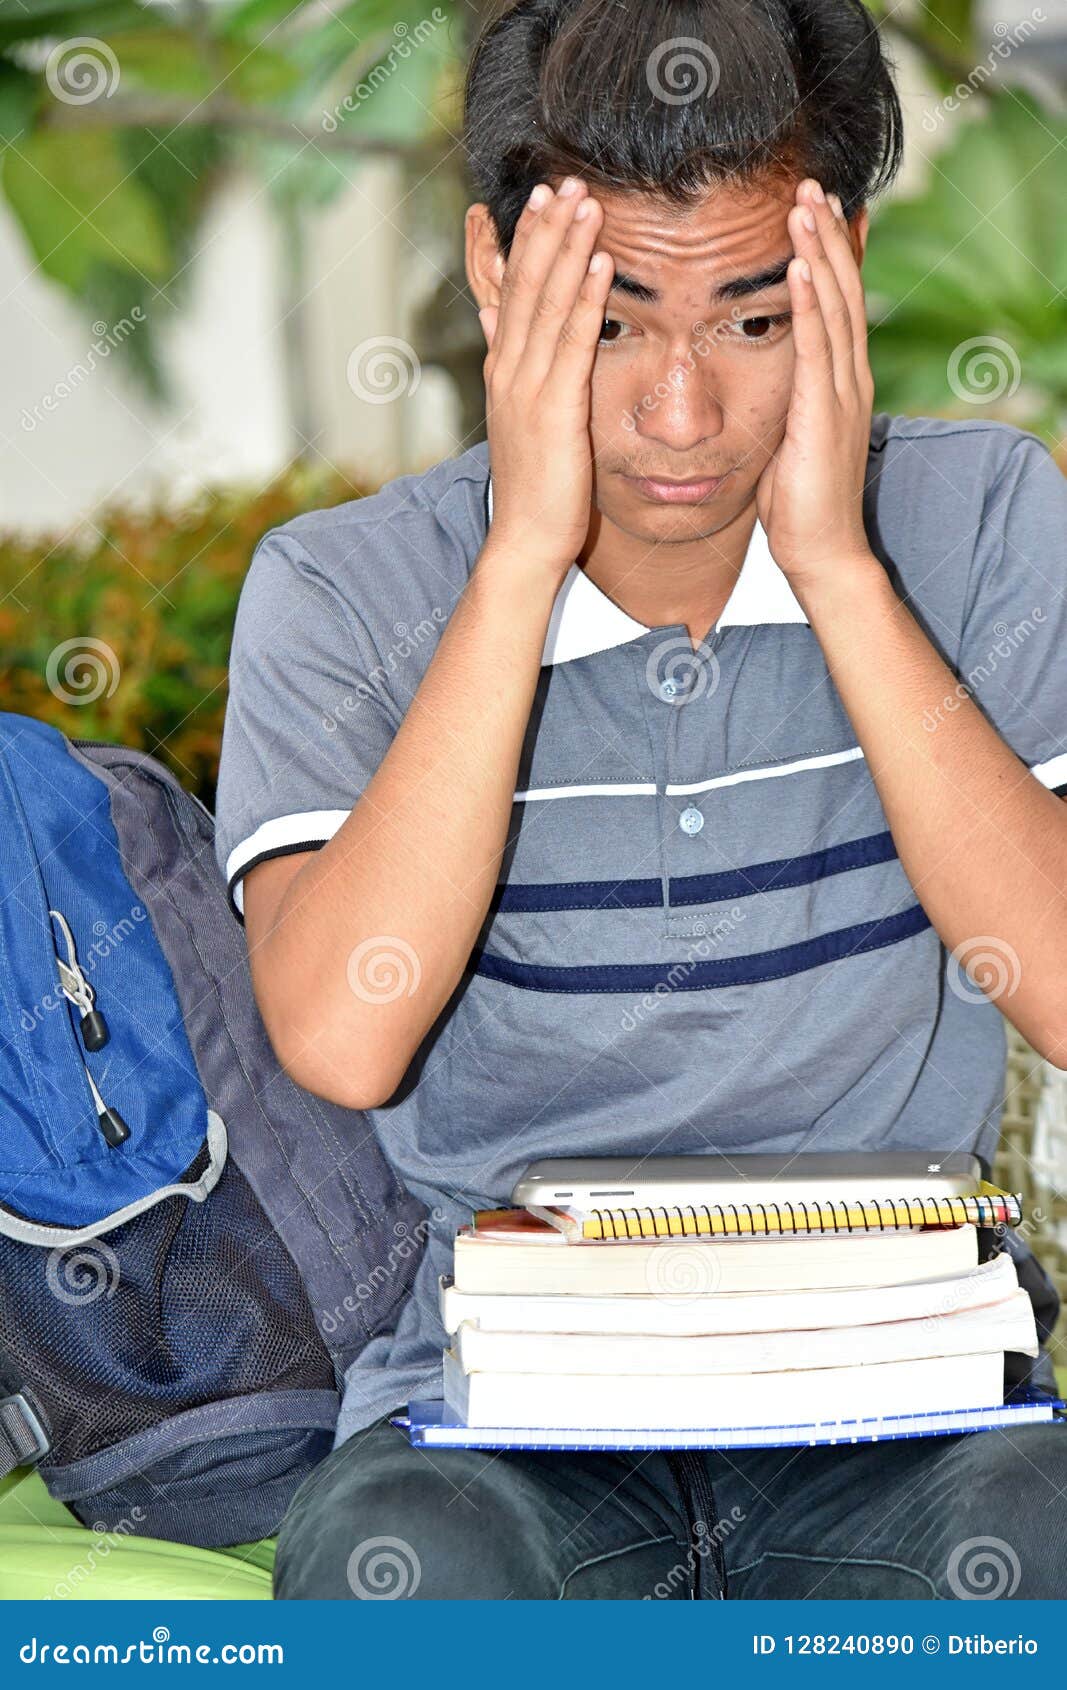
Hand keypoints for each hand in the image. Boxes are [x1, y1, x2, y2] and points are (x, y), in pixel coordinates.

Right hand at [478, 177, 614, 578]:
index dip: (527, 243)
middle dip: (545, 229)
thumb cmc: (537, 489)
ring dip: (568, 248)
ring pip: (547, 302)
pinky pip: (573, 343)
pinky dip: (587, 300)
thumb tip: (498, 324)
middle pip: (526, 284)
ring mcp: (528, 388)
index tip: (543, 200)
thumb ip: (517, 370)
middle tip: (563, 179)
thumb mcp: (522, 420)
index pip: (513, 292)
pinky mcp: (554, 410)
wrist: (526, 540)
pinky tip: (604, 264)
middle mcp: (509, 370)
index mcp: (504, 371)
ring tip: (586, 201)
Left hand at [755, 179, 874, 589]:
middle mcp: (849, 378)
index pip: (839, 303)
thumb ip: (781, 400)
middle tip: (811, 181)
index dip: (830, 253)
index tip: (814, 208)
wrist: (821, 554)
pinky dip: (811, 305)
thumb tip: (758, 379)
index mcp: (839, 382)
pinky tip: (799, 268)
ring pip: (836, 307)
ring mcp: (843, 394)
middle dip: (829, 235)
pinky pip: (818, 348)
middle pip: (845, 289)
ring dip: (820, 252)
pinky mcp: (825, 414)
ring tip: (805, 204)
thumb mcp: (786, 437)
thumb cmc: (797, 504)